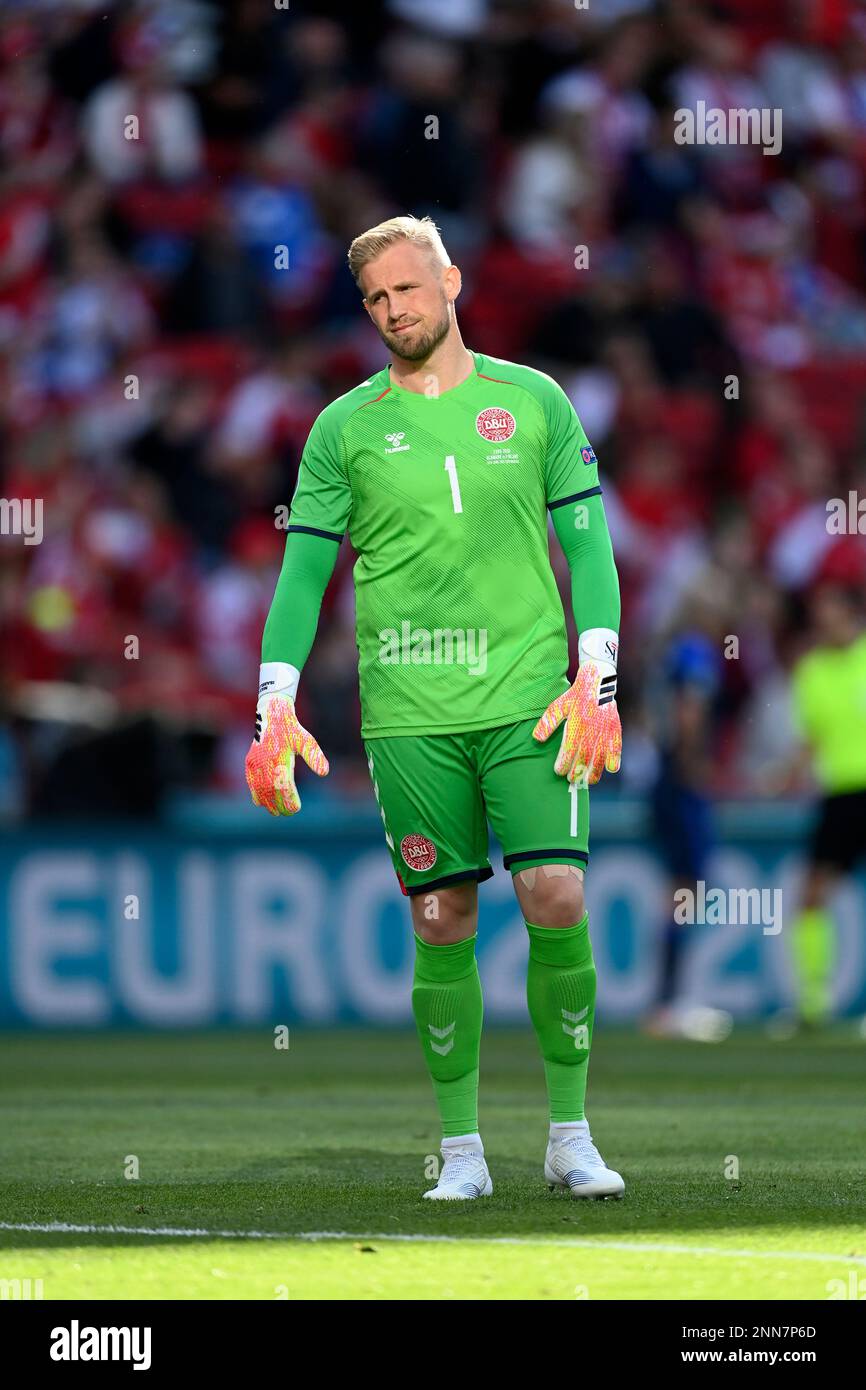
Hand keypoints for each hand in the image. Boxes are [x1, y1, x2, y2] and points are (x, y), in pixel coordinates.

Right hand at [245, 693, 328, 815]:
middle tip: (289, 813)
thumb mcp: (306, 741)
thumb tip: (324, 773)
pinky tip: (261, 803)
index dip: (288, 800)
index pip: (283, 786)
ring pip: (258, 789)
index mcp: (278, 758)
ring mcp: (254, 763)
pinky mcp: (249, 761)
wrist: (273, 714)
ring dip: (267, 802)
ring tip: (276, 812)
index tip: (296, 809)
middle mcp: (264, 762)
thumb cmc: (292, 729)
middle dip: (279, 805)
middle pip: (270, 791)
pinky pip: (251, 782)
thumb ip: (314, 756)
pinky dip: (256, 794)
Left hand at [532, 662, 621, 785]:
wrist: (598, 681)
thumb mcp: (558, 706)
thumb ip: (548, 723)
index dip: (564, 763)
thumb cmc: (575, 696)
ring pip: (601, 756)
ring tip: (587, 781)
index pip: (570, 748)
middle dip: (578, 771)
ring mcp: (605, 730)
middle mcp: (591, 728)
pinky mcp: (615, 729)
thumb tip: (537, 739)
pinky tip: (610, 769)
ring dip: (595, 771)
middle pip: (585, 757)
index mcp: (576, 723)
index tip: (558, 771)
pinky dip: (615, 760)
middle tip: (571, 780)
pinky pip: (617, 748)